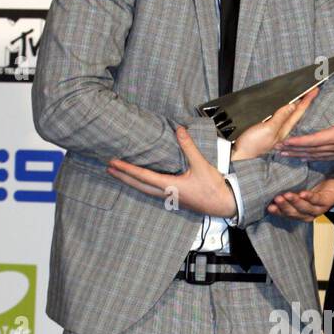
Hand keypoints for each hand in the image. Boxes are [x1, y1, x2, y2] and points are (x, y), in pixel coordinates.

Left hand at [106, 127, 237, 216]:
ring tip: (119, 175)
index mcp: (169, 186)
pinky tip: (140, 182)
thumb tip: (179, 129)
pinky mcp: (174, 199)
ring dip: (130, 182)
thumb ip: (189, 147)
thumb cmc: (213, 187)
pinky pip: (152, 192)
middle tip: (109, 169)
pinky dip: (141, 186)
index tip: (113, 163)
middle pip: (138, 185)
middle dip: (122, 177)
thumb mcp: (201, 165)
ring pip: (144, 190)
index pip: (142, 176)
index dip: (126, 169)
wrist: (224, 204)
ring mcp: (169, 198)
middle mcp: (165, 194)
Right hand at [231, 86, 319, 160]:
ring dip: (295, 106)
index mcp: (283, 131)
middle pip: (295, 113)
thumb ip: (280, 118)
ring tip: (302, 97)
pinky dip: (283, 110)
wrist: (236, 155)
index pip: (298, 112)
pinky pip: (277, 117)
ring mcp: (272, 130)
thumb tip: (293, 106)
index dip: (306, 101)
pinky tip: (284, 109)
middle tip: (312, 91)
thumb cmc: (252, 145)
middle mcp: (280, 130)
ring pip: (286, 115)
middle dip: (303, 102)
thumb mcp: (268, 130)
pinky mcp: (263, 129)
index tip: (315, 90)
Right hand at [267, 174, 333, 220]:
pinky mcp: (326, 201)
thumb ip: (288, 190)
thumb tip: (269, 185)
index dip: (278, 212)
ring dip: (295, 202)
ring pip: (305, 208)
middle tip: (277, 199)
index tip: (269, 207)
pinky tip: (302, 193)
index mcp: (300, 213)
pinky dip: (309, 197)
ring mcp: (318, 209)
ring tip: (287, 194)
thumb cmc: (314, 186)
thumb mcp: (299, 189)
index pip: (287, 214)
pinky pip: (316, 200)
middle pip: (295, 213)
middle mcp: (308, 214)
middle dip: (285, 206)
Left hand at [276, 101, 333, 158]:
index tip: (285, 142)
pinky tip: (306, 157)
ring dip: (300, 155)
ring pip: (317, 155)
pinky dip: (313, 157)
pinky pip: (325, 157)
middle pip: (312, 150)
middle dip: (294, 150)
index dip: (300, 141)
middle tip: (276, 151)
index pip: (316, 140)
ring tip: (286, 155)